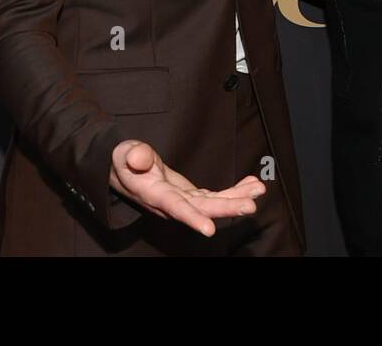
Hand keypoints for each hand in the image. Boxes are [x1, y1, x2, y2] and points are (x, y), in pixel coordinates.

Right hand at [109, 139, 265, 236]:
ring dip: (237, 197)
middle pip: (202, 208)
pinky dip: (234, 190)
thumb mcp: (123, 152)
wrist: (124, 168)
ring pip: (213, 203)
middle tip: (250, 206)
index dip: (192, 218)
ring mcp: (183, 199)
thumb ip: (132, 155)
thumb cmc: (123, 159)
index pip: (174, 208)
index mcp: (154, 194)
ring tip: (259, 189)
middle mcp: (171, 202)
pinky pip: (215, 195)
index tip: (209, 228)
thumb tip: (139, 158)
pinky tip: (250, 183)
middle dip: (227, 208)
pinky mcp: (191, 195)